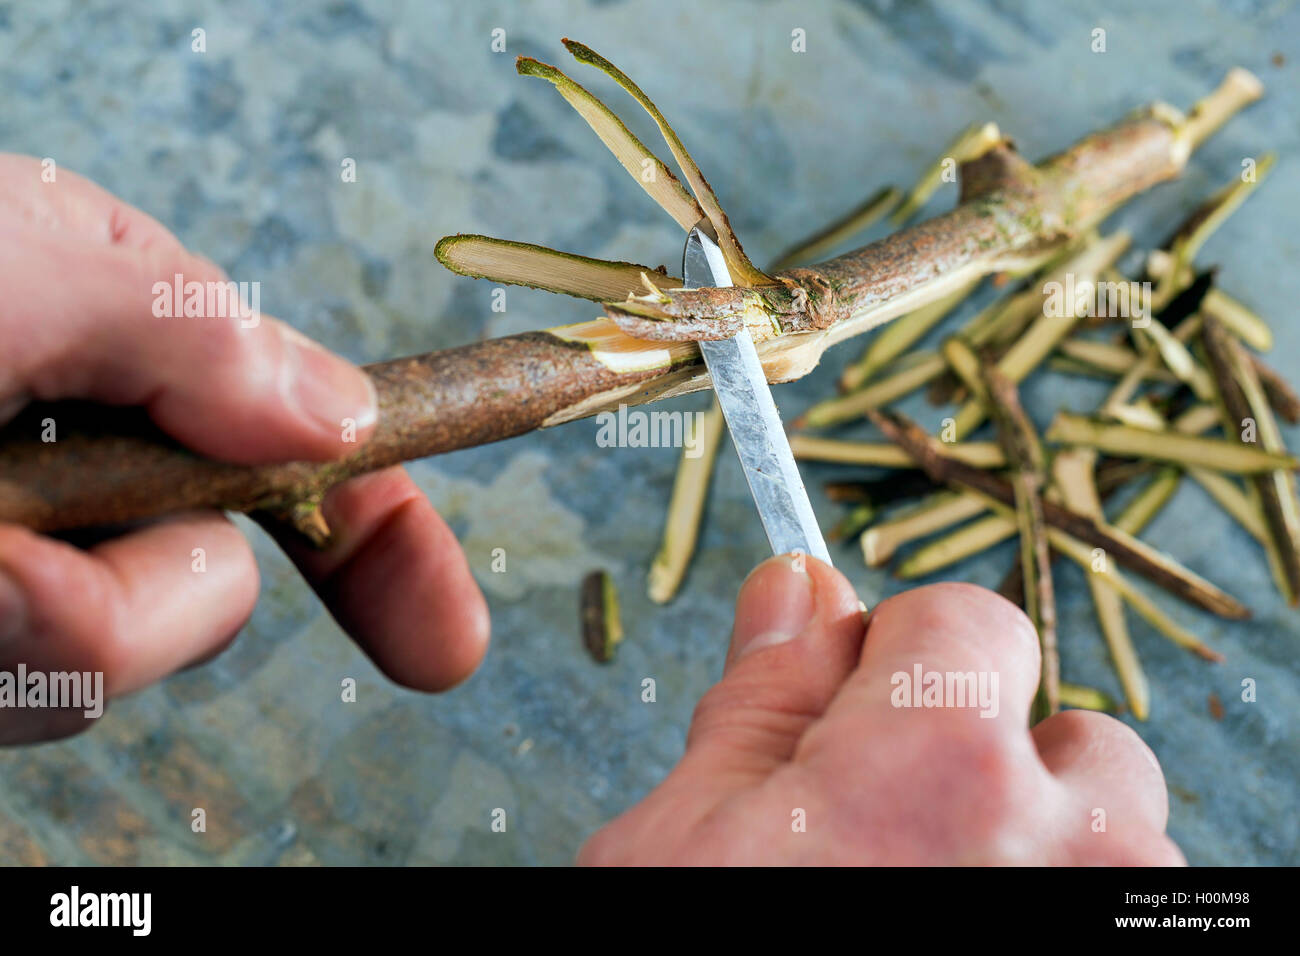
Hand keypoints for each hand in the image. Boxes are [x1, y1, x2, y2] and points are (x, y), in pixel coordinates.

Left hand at [0, 155, 488, 742]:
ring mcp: (19, 561)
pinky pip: (47, 694)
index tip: (447, 639)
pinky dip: (8, 646)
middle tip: (39, 535)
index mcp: (121, 357)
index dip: (385, 544)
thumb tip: (344, 417)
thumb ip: (207, 336)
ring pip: (122, 664)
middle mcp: (75, 469)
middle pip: (215, 584)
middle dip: (161, 583)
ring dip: (62, 612)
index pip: (300, 462)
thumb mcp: (43, 259)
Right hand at [580, 557, 1183, 864]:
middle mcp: (1066, 840)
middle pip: (1063, 731)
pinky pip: (1119, 897)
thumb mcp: (683, 848)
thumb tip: (794, 588)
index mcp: (936, 768)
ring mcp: (1114, 912)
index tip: (854, 712)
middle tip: (889, 845)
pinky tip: (967, 936)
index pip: (966, 619)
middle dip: (985, 767)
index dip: (896, 659)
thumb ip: (761, 704)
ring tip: (931, 906)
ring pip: (1110, 831)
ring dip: (1033, 851)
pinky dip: (1053, 899)